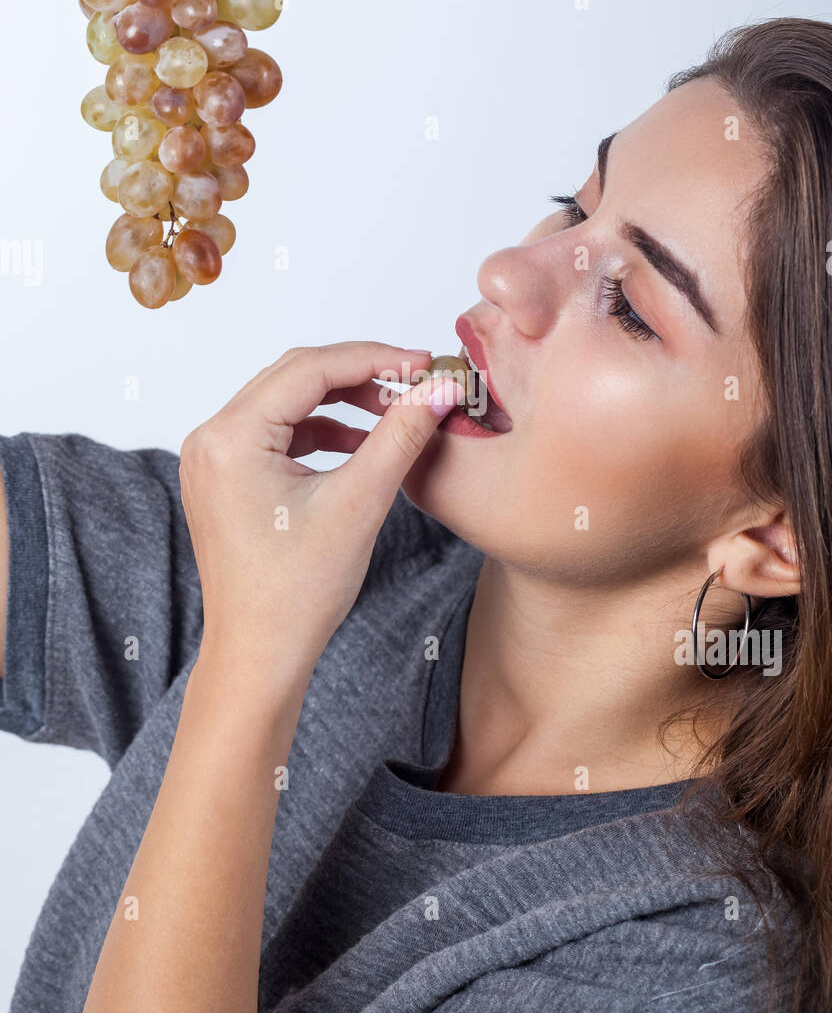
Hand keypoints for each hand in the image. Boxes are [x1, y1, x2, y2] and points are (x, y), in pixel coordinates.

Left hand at [178, 343, 463, 699]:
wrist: (261, 655)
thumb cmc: (295, 594)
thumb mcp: (359, 503)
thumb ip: (401, 435)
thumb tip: (438, 391)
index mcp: (230, 438)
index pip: (309, 369)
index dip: (373, 358)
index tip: (421, 363)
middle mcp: (211, 440)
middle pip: (295, 377)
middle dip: (359, 375)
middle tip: (415, 381)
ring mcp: (214, 459)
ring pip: (287, 403)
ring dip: (342, 402)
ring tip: (396, 413)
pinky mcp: (226, 478)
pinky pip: (278, 432)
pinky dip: (321, 431)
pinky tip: (362, 444)